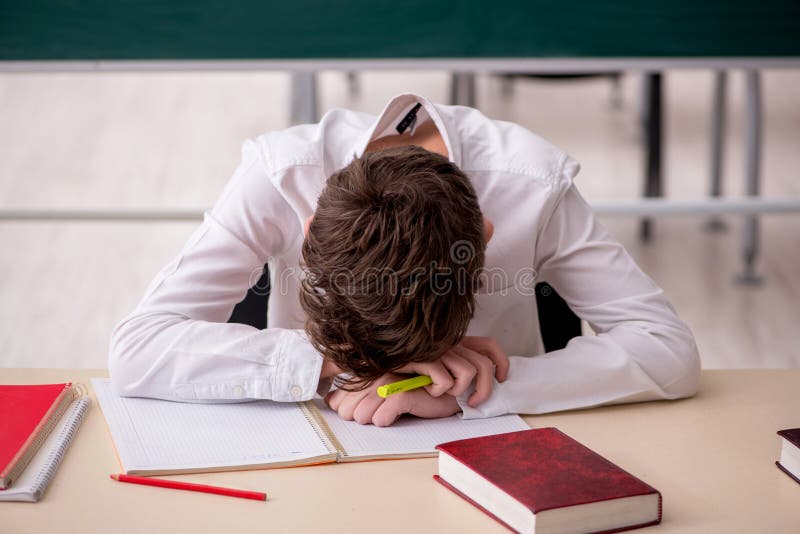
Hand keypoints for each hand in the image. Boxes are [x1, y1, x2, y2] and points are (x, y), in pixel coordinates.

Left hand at [325, 373, 460, 426]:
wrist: (445, 392)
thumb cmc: (412, 392)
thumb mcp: (381, 391)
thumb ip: (355, 394)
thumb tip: (329, 401)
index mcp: (367, 373)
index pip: (337, 401)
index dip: (348, 413)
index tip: (366, 411)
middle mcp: (374, 374)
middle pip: (347, 412)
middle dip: (361, 418)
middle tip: (382, 412)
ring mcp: (388, 382)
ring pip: (363, 416)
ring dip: (376, 420)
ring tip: (392, 412)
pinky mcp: (402, 393)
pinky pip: (381, 419)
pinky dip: (388, 421)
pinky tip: (398, 414)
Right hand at [395, 336, 508, 407]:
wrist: (380, 368)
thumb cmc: (409, 372)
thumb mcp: (438, 367)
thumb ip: (457, 367)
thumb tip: (485, 377)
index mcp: (456, 342)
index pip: (489, 345)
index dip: (501, 362)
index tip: (500, 378)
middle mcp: (450, 343)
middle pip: (483, 364)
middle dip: (484, 389)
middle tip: (473, 402)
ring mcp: (438, 349)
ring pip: (468, 372)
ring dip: (457, 389)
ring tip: (443, 393)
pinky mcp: (426, 358)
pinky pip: (445, 380)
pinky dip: (438, 390)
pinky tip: (427, 389)